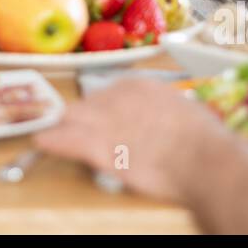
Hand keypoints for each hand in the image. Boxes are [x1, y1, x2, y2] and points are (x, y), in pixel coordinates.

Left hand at [35, 78, 237, 203]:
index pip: (106, 95)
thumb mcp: (182, 114)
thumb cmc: (203, 142)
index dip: (98, 111)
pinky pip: (69, 141)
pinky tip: (42, 142)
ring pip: (72, 121)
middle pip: (86, 106)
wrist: (205, 160)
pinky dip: (54, 141)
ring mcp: (108, 122)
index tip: (93, 120)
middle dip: (76, 118)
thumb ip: (160, 116)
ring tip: (42, 131)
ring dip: (58, 127)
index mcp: (139, 87)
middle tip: (62, 127)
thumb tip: (155, 127)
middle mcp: (119, 99)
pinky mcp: (102, 147)